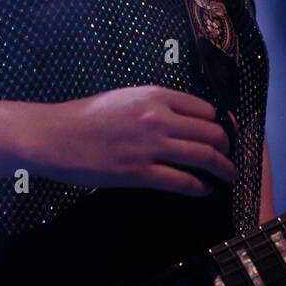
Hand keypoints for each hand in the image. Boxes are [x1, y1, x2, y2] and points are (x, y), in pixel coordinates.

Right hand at [36, 86, 235, 195]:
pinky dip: (199, 188)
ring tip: (229, 176)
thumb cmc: (86, 115)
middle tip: (229, 157)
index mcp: (155, 95)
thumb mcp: (125, 97)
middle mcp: (158, 118)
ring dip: (223, 169)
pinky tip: (204, 190)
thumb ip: (155, 104)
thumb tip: (181, 118)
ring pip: (203, 156)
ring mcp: (150, 146)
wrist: (56, 135)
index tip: (224, 133)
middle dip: (226, 147)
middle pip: (211, 133)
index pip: (205, 109)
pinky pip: (181, 181)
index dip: (219, 124)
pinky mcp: (139, 173)